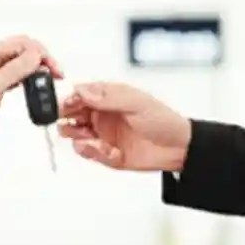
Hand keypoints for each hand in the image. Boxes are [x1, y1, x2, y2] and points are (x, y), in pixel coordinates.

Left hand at [0, 35, 62, 152]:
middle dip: (41, 59)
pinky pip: (14, 76)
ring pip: (19, 64)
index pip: (21, 44)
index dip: (41, 53)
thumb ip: (16, 68)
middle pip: (22, 51)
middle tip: (56, 74)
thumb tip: (35, 54)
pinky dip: (26, 79)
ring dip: (35, 69)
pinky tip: (34, 86)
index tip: (53, 68)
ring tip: (48, 81)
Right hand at [58, 82, 191, 171]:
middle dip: (68, 121)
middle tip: (74, 127)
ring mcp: (102, 134)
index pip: (78, 94)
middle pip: (70, 115)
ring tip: (92, 141)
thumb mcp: (137, 103)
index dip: (68, 100)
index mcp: (107, 97)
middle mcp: (101, 114)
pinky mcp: (105, 153)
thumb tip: (82, 90)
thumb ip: (108, 98)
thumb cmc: (162, 120)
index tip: (65, 106)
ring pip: (75, 136)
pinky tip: (109, 151)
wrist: (178, 149)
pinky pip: (89, 153)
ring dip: (79, 138)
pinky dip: (95, 153)